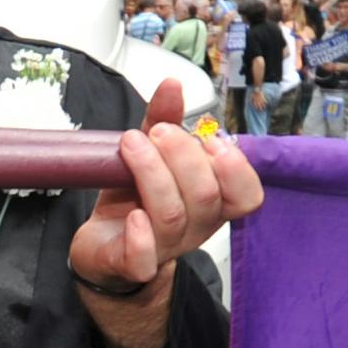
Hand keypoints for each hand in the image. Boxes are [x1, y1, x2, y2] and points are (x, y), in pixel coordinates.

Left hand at [71, 80, 260, 296]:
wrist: (101, 244)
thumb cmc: (135, 199)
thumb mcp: (151, 155)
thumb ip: (164, 120)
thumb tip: (172, 84)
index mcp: (211, 202)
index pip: (247, 196)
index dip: (235, 169)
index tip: (209, 139)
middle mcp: (196, 227)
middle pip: (205, 197)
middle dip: (183, 157)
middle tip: (156, 131)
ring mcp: (165, 247)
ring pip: (172, 215)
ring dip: (152, 173)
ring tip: (131, 143)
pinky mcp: (132, 263)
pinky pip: (144, 259)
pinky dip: (140, 237)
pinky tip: (133, 215)